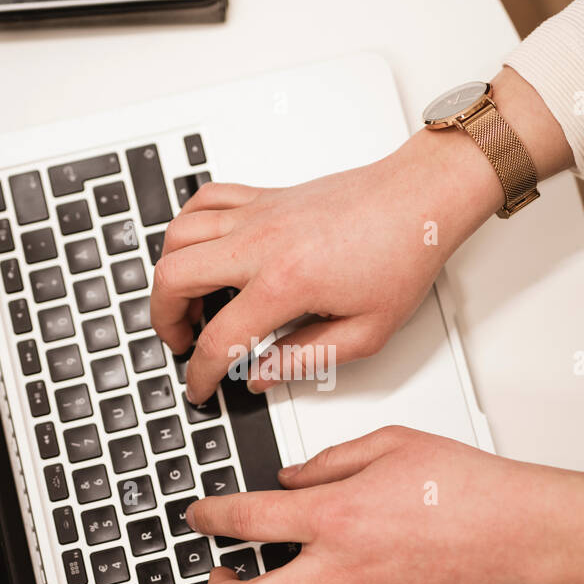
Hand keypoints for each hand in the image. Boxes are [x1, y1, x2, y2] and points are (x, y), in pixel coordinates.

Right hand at [151, 125, 503, 404]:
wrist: (420, 198)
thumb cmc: (403, 254)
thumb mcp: (367, 332)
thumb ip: (305, 359)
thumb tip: (261, 376)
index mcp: (286, 283)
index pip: (219, 339)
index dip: (200, 373)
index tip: (200, 386)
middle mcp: (261, 242)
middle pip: (173, 277)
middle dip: (163, 319)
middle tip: (180, 342)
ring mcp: (258, 214)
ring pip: (177, 235)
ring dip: (168, 273)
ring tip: (186, 302)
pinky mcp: (264, 196)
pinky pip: (202, 201)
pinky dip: (186, 226)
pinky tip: (199, 250)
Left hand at [188, 426, 583, 583]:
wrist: (511, 524)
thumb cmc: (460, 483)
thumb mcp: (385, 444)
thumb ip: (325, 462)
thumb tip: (287, 479)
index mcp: (333, 516)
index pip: (246, 521)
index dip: (209, 518)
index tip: (199, 517)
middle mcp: (341, 570)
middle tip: (217, 579)